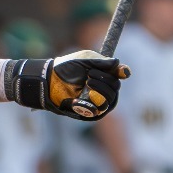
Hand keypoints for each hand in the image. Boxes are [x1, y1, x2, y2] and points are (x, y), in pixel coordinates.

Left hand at [8, 53, 130, 120]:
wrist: (49, 79)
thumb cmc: (66, 68)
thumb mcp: (86, 60)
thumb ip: (104, 63)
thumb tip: (123, 68)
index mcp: (102, 75)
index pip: (119, 76)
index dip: (122, 73)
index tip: (122, 72)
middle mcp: (101, 88)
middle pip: (115, 88)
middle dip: (105, 80)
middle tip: (89, 74)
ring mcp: (95, 101)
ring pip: (110, 100)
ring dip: (100, 90)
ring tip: (87, 82)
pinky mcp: (87, 112)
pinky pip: (97, 111)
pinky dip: (90, 103)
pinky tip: (80, 97)